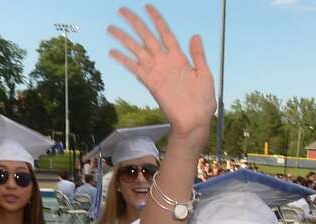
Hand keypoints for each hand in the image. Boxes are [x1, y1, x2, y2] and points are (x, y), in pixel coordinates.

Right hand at [108, 5, 215, 140]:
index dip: (156, 19)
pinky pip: (134, 68)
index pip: (165, 32)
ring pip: (137, 50)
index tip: (147, 6)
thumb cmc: (203, 101)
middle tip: (122, 10)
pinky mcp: (150, 83)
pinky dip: (123, 60)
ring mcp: (156, 72)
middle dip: (135, 23)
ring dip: (124, 38)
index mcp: (179, 57)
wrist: (195, 121)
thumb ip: (197, 55)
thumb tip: (195, 35)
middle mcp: (164, 62)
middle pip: (147, 36)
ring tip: (111, 28)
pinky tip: (112, 52)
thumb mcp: (204, 74)